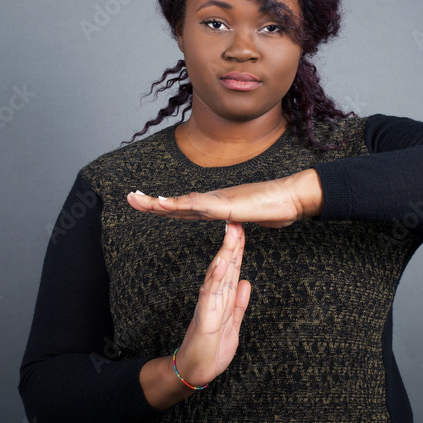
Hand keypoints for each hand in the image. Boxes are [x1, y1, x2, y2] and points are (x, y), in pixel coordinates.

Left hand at [126, 168, 322, 228]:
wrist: (292, 198)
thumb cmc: (275, 207)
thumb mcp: (249, 219)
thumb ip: (239, 222)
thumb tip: (235, 224)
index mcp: (215, 207)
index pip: (183, 208)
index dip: (163, 206)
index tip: (145, 203)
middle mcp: (212, 201)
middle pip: (176, 204)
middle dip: (151, 203)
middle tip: (129, 197)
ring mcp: (218, 202)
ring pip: (181, 203)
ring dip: (158, 203)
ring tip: (137, 200)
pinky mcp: (227, 206)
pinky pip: (199, 206)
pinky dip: (179, 204)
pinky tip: (164, 203)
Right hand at [174, 221, 250, 387]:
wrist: (195, 371)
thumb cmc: (211, 350)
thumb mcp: (233, 324)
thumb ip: (239, 304)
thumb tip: (245, 282)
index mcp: (222, 299)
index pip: (233, 270)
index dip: (238, 250)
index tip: (243, 229)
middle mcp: (214, 297)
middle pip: (226, 266)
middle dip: (232, 244)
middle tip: (237, 220)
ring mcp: (208, 305)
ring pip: (218, 274)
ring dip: (225, 253)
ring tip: (231, 234)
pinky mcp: (205, 317)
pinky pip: (210, 294)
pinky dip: (216, 277)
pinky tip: (221, 261)